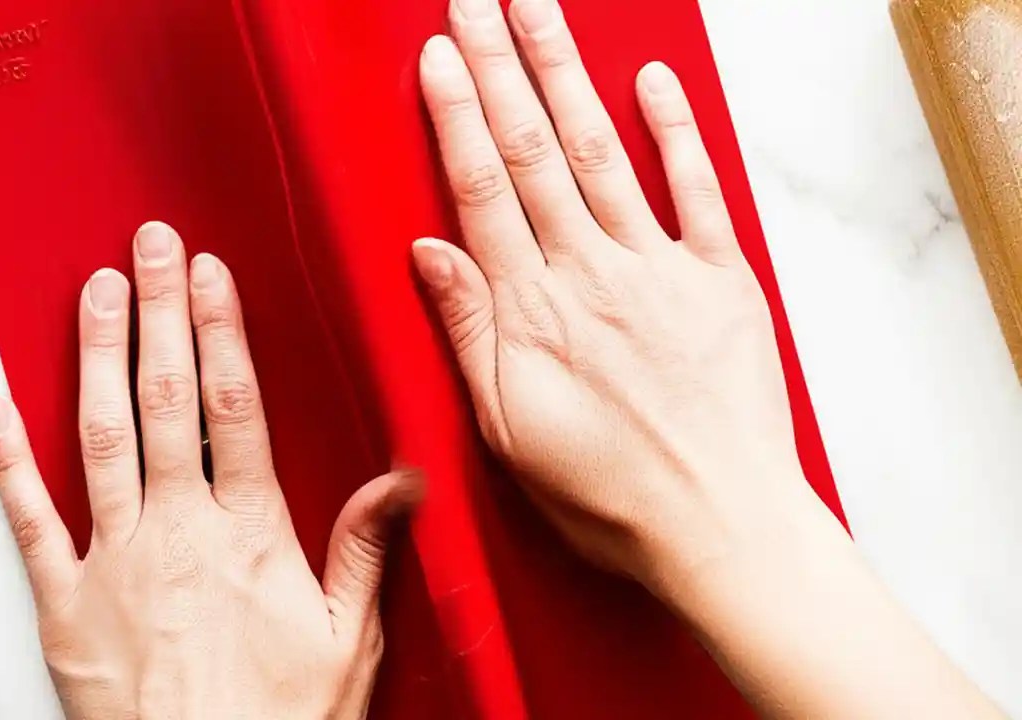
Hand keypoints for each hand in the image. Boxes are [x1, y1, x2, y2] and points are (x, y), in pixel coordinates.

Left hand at [0, 223, 420, 719]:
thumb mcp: (347, 642)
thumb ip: (364, 551)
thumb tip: (399, 479)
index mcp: (249, 533)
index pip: (235, 409)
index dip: (220, 333)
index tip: (210, 276)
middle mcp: (178, 531)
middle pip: (167, 401)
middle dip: (160, 314)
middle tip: (151, 245)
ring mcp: (114, 561)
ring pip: (102, 438)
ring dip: (97, 358)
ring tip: (94, 291)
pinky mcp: (65, 603)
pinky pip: (29, 520)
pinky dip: (8, 461)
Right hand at [412, 0, 823, 595]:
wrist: (719, 523)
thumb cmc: (608, 492)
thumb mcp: (508, 430)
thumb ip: (469, 331)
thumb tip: (429, 250)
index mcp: (535, 309)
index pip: (485, 189)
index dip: (459, 116)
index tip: (441, 55)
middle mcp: (593, 272)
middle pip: (537, 151)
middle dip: (502, 68)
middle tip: (476, 3)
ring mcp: (660, 269)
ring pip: (603, 151)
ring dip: (567, 75)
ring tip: (538, 12)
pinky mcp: (721, 281)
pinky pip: (697, 190)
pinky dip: (676, 132)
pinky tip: (653, 80)